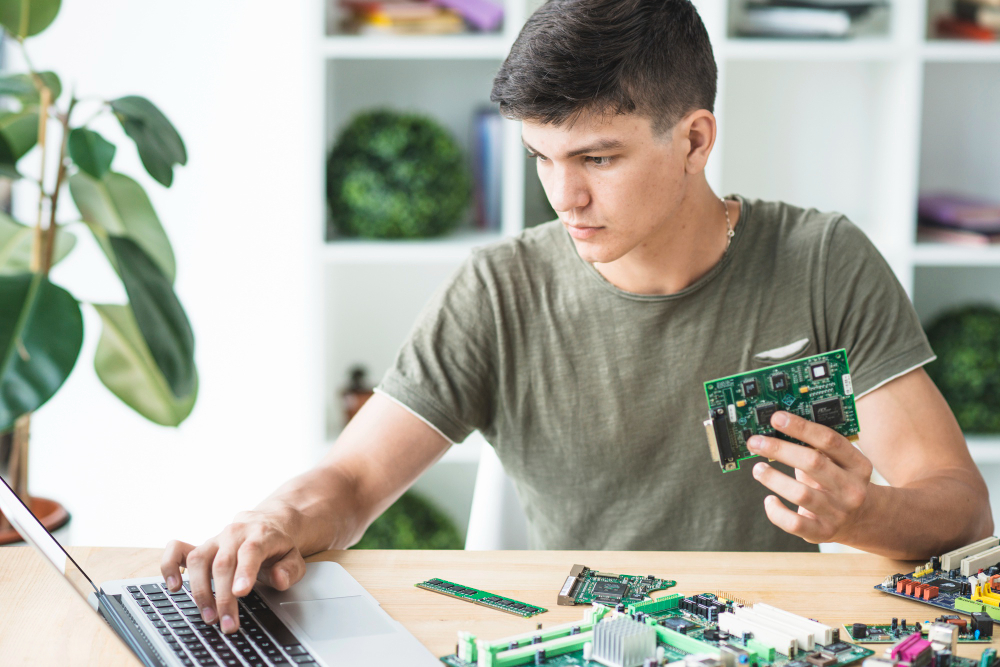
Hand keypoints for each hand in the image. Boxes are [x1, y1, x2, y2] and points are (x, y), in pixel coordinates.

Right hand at [160, 511, 306, 633]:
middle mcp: (234, 534)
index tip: (241, 592)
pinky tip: (174, 587)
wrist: (268, 523)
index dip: (245, 571)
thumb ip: (290, 569)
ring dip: (200, 591)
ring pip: (199, 560)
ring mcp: (215, 539)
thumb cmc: (278, 545)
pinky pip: (177, 550)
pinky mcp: (200, 546)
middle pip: (223, 562)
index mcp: (260, 534)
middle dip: (224, 596)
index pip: (251, 550)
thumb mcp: (295, 556)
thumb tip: (278, 579)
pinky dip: (170, 567)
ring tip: (209, 616)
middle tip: (228, 622)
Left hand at [746, 410, 872, 543]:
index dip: (801, 427)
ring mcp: (839, 512)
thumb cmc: (838, 482)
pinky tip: (769, 500)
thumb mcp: (838, 462)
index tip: (776, 418)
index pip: (829, 440)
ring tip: (758, 468)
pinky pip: (794, 523)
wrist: (862, 519)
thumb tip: (778, 426)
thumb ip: (817, 447)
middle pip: (813, 463)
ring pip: (801, 494)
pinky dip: (776, 511)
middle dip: (779, 449)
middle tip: (755, 442)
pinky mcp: (824, 532)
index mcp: (858, 465)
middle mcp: (852, 489)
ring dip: (773, 479)